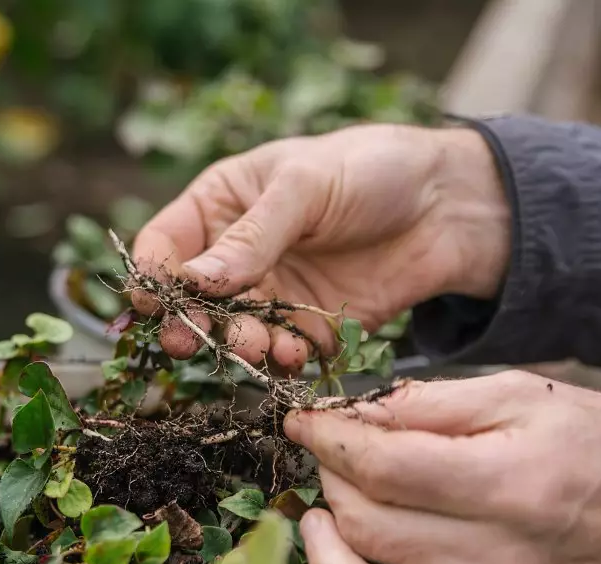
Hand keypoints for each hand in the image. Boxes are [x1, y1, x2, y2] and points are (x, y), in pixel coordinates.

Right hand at [131, 123, 510, 372]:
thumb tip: (194, 280)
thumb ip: (253, 235)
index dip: (152, 274)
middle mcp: (238, 253)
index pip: (165, 244)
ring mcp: (273, 291)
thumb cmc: (370, 169)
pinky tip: (290, 354)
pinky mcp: (309, 325)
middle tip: (190, 340)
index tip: (153, 302)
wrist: (448, 205)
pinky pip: (280, 350)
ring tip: (256, 346)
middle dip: (190, 320)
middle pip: (192, 298)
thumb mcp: (305, 186)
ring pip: (233, 330)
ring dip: (236, 343)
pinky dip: (279, 359)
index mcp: (221, 204)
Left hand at [283, 370, 600, 563]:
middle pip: (370, 530)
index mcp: (510, 483)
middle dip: (329, 484)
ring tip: (326, 529)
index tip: (306, 423)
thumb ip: (434, 402)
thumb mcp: (526, 395)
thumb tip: (359, 410)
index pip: (382, 467)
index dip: (327, 439)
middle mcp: (503, 560)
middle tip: (331, 462)